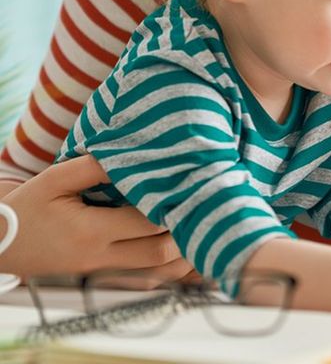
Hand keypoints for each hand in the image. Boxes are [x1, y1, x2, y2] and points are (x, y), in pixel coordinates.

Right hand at [0, 156, 193, 280]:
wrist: (0, 244)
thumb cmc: (27, 208)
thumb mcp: (55, 179)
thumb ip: (94, 166)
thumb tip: (131, 152)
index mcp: (90, 231)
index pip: (146, 221)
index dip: (174, 204)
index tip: (196, 183)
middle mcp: (100, 257)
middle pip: (159, 252)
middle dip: (187, 230)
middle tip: (208, 204)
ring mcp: (101, 272)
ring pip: (156, 273)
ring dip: (183, 254)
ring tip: (204, 226)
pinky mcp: (101, 277)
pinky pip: (144, 280)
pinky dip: (167, 268)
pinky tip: (185, 249)